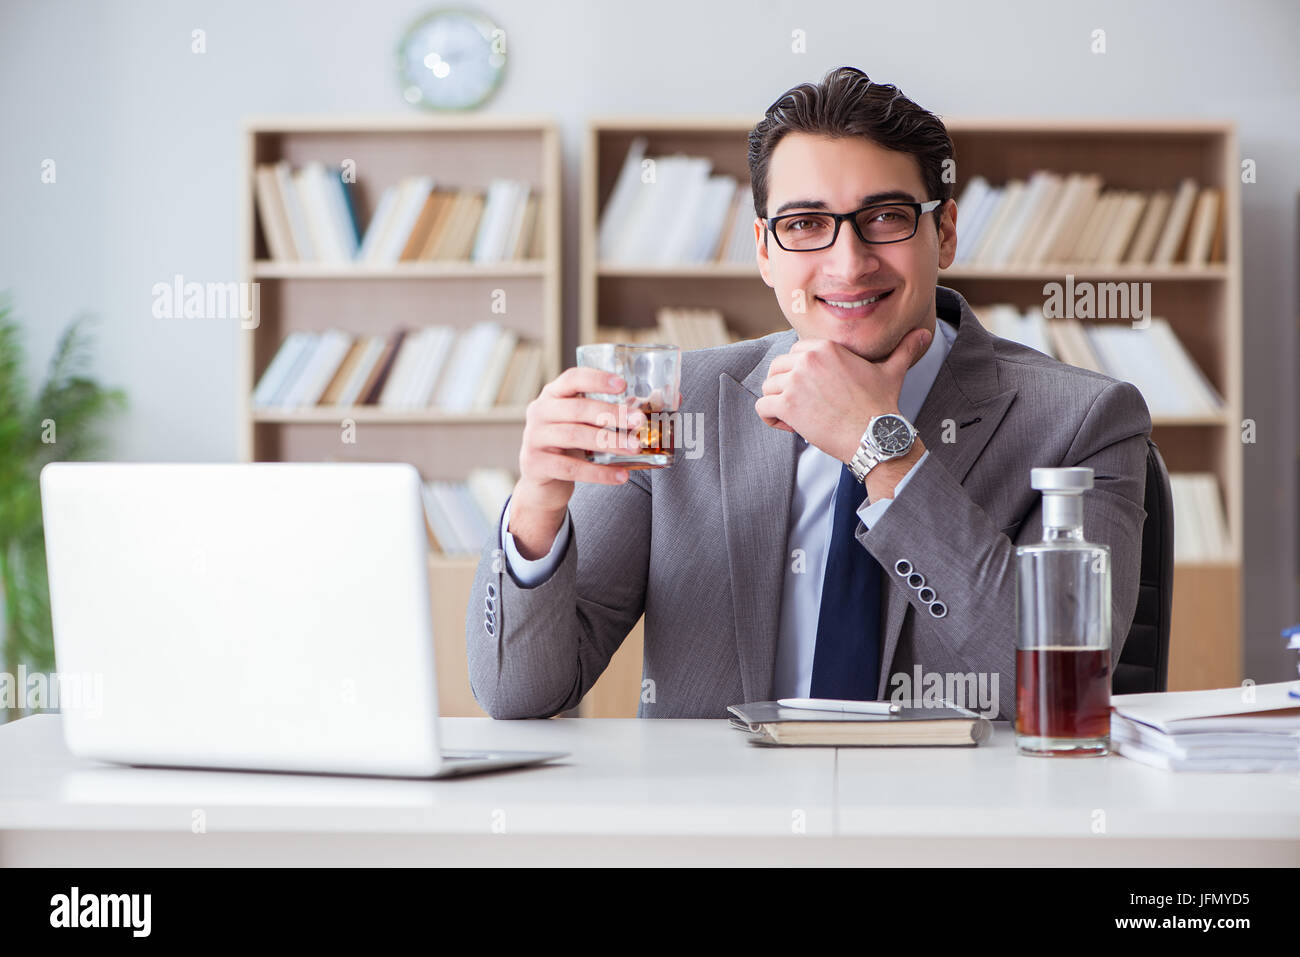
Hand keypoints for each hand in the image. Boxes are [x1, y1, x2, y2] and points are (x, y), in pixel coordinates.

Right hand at [512, 367, 646, 518]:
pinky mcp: (536, 464)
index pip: (573, 378)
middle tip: (641, 422)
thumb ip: (619, 411)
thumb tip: (673, 399)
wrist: (543, 482)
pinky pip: (572, 468)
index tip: (623, 385)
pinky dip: (599, 473)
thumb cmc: (573, 445)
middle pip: (578, 409)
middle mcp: (540, 411)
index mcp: (553, 394)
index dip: (597, 379)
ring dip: (610, 442)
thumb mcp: (588, 424)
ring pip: (576, 437)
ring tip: (636, 448)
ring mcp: (534, 438)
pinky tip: (621, 476)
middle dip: (612, 414)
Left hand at [754, 325, 931, 463]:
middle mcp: (807, 359)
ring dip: (778, 404)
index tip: (814, 391)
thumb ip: (903, 350)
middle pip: (777, 369)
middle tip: (805, 407)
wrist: (875, 435)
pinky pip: (762, 408)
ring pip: (768, 388)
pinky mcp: (787, 405)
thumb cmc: (881, 405)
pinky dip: (770, 419)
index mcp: (825, 347)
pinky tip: (791, 427)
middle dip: (785, 388)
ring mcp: (795, 381)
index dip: (800, 373)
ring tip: (800, 418)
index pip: (794, 353)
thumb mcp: (892, 371)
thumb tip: (924, 334)